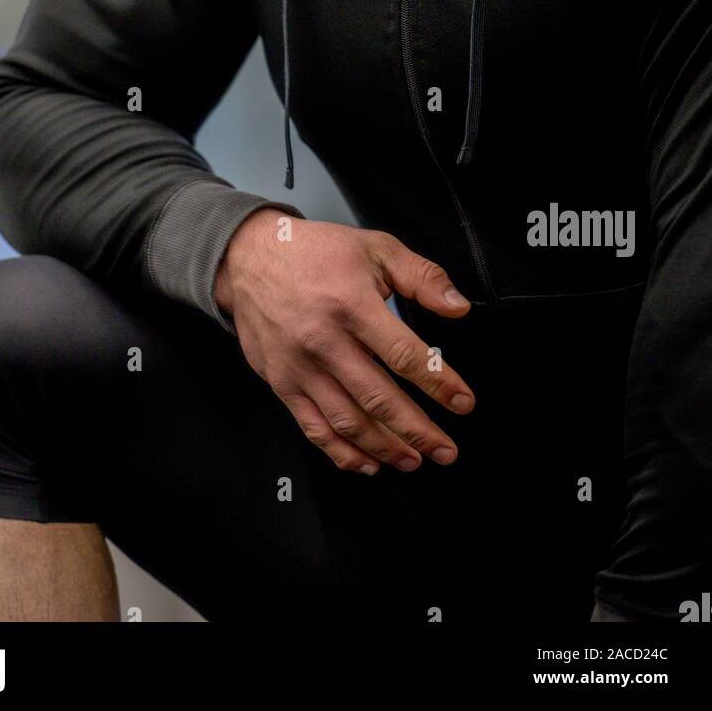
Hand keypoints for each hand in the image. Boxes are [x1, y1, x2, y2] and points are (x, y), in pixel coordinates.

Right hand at [214, 209, 474, 474]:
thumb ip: (421, 275)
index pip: (404, 355)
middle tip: (446, 450)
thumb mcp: (374, 247)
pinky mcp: (282, 383)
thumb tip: (458, 306)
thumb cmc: (314, 253)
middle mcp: (324, 340)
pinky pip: (313, 428)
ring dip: (385, 448)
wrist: (248, 259)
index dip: (438, 383)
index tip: (463, 402)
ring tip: (413, 460)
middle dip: (418, 431)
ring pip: (347, 421)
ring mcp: (300, 366)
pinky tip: (367, 462)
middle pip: (378, 399)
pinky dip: (342, 453)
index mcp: (351, 304)